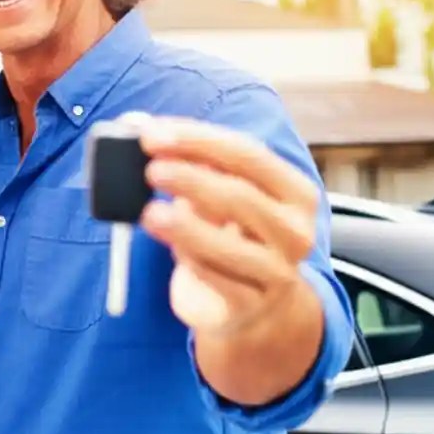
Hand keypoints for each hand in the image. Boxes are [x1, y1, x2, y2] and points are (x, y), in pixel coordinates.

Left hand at [137, 117, 318, 335]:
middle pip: (241, 197)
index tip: (152, 134)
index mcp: (295, 192)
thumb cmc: (232, 235)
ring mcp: (277, 271)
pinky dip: (190, 260)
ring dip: (185, 226)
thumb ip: (192, 162)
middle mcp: (295, 230)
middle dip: (192, 180)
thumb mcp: (222, 196)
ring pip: (230, 244)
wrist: (257, 306)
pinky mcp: (251, 305)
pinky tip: (171, 247)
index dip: (198, 141)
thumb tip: (139, 126)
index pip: (248, 155)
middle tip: (151, 171)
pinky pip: (216, 279)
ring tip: (150, 213)